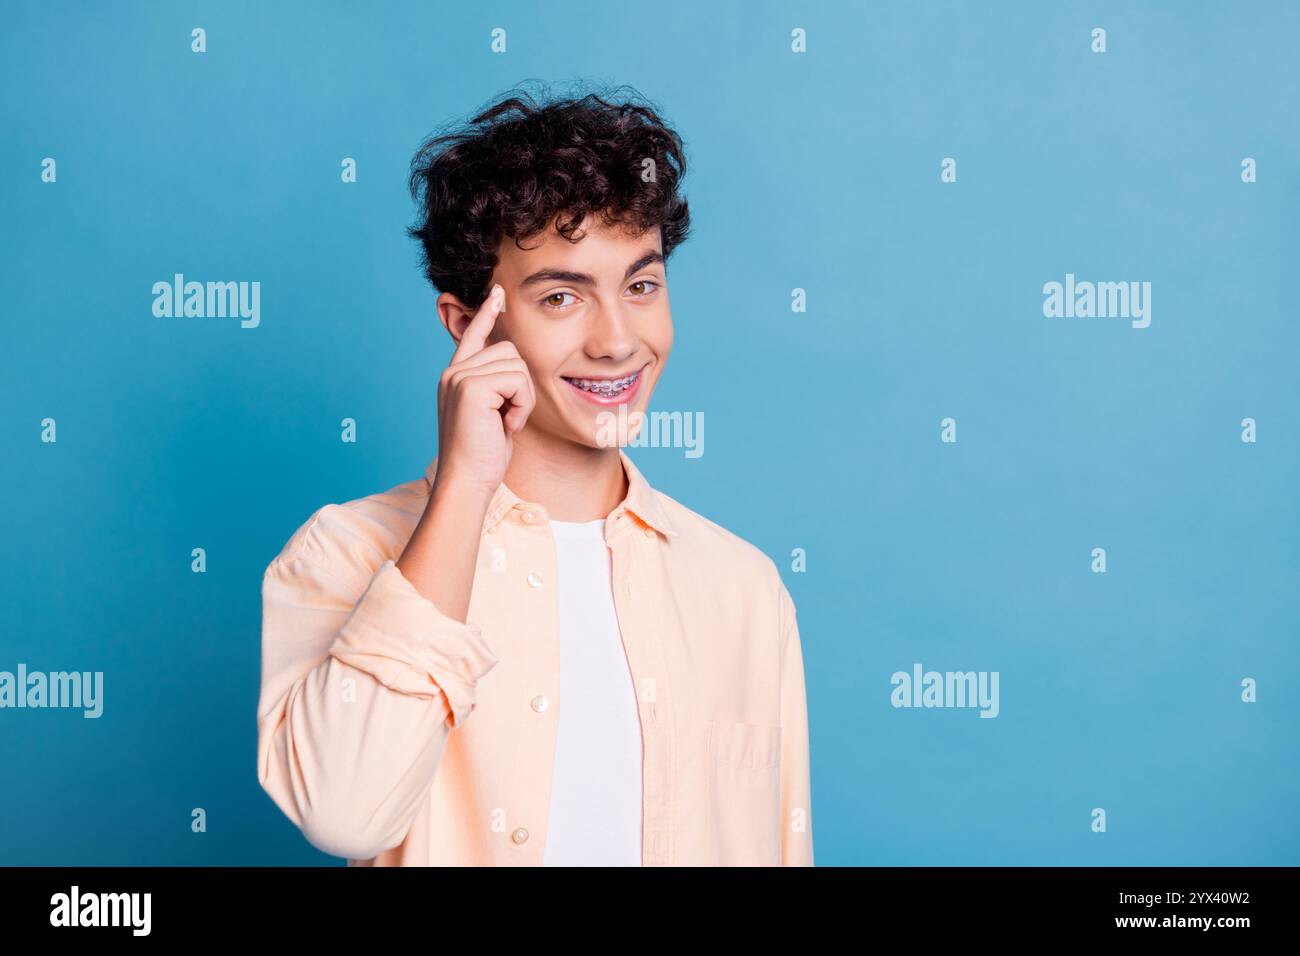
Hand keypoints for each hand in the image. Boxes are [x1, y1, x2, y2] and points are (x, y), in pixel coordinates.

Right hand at [432, 284, 535, 496]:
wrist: (467, 481)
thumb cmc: (482, 457)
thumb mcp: (492, 416)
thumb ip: (497, 390)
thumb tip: (516, 372)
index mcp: (456, 377)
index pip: (474, 336)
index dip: (486, 313)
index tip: (498, 293)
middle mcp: (453, 372)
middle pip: (509, 351)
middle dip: (521, 387)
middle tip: (508, 418)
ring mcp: (459, 377)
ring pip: (517, 365)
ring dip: (523, 398)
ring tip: (505, 423)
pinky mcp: (471, 386)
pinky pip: (518, 381)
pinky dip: (522, 406)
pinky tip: (506, 426)